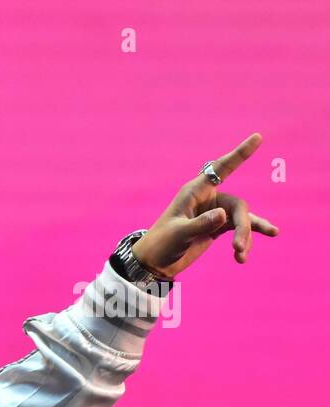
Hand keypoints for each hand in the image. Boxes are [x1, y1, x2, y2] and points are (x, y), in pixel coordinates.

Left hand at [130, 133, 279, 278]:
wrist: (154, 263)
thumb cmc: (161, 244)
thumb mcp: (179, 234)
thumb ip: (200, 224)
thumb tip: (223, 215)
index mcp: (196, 191)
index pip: (221, 168)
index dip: (240, 153)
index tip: (257, 137)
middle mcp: (208, 198)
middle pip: (238, 206)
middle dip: (241, 227)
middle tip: (237, 247)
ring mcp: (214, 213)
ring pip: (242, 219)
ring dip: (245, 237)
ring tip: (241, 256)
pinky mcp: (218, 228)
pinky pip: (238, 231)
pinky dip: (243, 242)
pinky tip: (242, 257)